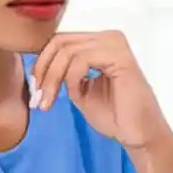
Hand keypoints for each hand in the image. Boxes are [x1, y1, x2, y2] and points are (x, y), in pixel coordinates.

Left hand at [32, 31, 171, 149]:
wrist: (137, 135)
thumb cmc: (114, 115)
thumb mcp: (79, 90)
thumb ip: (62, 73)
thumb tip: (37, 65)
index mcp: (98, 43)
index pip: (60, 40)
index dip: (41, 62)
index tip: (35, 88)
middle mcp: (107, 37)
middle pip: (60, 41)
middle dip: (43, 70)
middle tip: (38, 97)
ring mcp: (114, 44)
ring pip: (67, 50)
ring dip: (53, 78)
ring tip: (48, 101)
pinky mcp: (119, 56)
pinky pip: (81, 59)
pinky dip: (71, 78)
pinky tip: (75, 94)